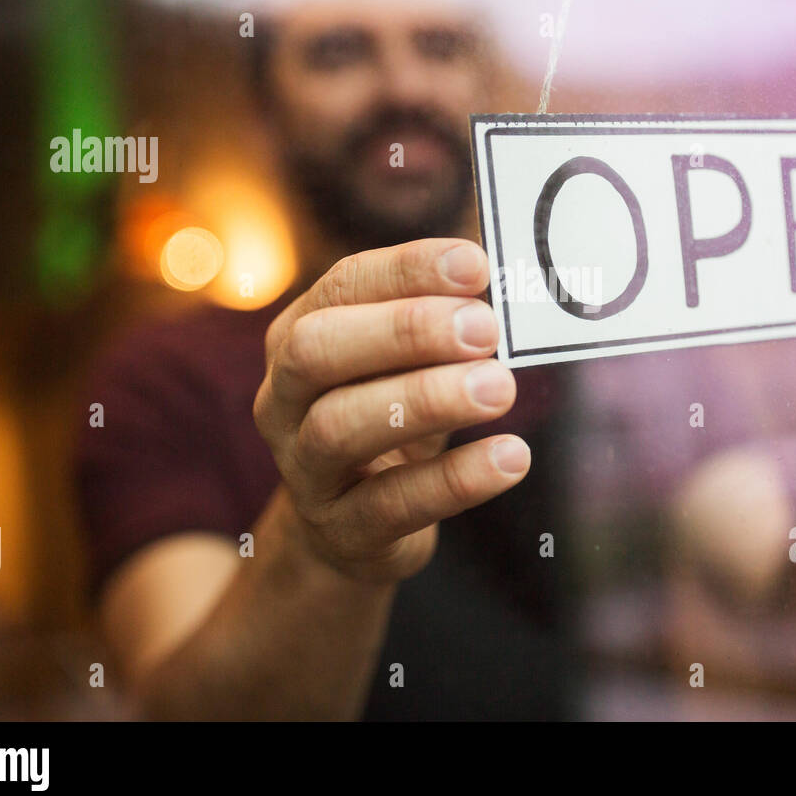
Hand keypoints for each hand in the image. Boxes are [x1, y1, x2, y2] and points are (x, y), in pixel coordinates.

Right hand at [252, 238, 528, 582]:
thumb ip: (445, 322)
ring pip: (340, 426)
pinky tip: (511, 457)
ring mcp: (303, 468)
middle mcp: (284, 397)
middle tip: (485, 329)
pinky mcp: (341, 531)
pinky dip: (455, 480)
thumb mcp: (409, 365)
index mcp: (298, 335)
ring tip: (501, 388)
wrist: (355, 529)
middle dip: (404, 331)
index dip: (407, 271)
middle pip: (317, 349)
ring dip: (426, 400)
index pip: (343, 286)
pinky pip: (391, 504)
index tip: (476, 265)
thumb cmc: (392, 417)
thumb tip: (507, 272)